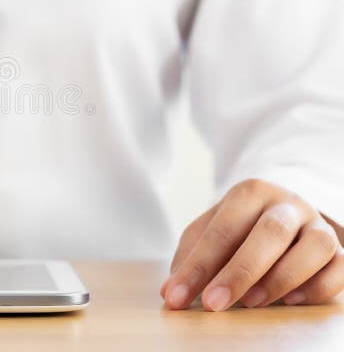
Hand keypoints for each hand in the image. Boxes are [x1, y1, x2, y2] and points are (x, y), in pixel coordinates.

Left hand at [161, 178, 343, 310]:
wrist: (285, 214)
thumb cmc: (240, 227)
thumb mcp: (210, 231)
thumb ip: (191, 257)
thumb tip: (170, 292)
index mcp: (249, 193)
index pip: (222, 230)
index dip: (197, 266)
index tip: (176, 296)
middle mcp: (287, 204)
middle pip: (269, 233)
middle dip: (238, 272)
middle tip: (213, 304)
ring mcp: (317, 225)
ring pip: (313, 247)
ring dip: (281, 278)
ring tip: (251, 303)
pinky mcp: (339, 249)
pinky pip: (340, 267)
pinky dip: (318, 287)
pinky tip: (291, 302)